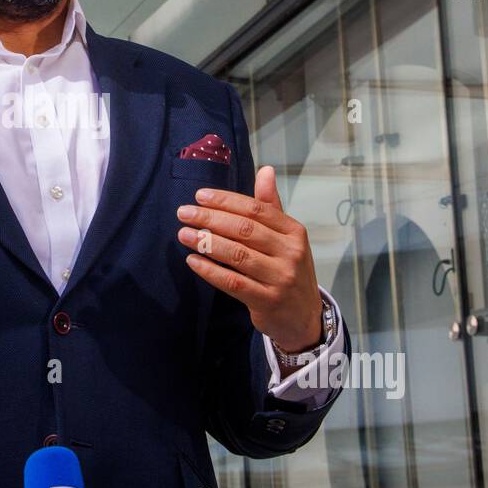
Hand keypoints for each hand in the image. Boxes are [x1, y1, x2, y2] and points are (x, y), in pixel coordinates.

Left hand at [175, 164, 322, 353]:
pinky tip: (193, 261)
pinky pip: (234, 283)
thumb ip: (271, 206)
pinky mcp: (268, 301)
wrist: (304, 317)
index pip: (256, 209)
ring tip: (183, 234)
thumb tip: (266, 170)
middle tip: (184, 213)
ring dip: (207, 243)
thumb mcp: (287, 238)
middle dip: (211, 219)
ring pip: (238, 255)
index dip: (226, 201)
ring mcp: (280, 278)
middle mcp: (291, 253)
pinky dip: (211, 271)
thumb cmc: (288, 270)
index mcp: (294, 232)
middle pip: (245, 230)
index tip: (200, 196)